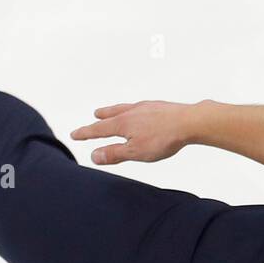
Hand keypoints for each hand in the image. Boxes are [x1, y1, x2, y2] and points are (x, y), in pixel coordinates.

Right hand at [69, 100, 200, 165]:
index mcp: (122, 124)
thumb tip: (94, 156)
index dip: (86, 133)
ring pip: (124, 109)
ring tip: (110, 111)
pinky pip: (139, 108)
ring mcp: (145, 108)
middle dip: (100, 119)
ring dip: (114, 111)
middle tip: (93, 117)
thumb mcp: (135, 152)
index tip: (75, 134)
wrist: (189, 122)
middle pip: (111, 115)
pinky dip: (133, 110)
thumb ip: (114, 154)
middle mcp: (131, 112)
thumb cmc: (163, 138)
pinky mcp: (158, 107)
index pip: (98, 130)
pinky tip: (139, 112)